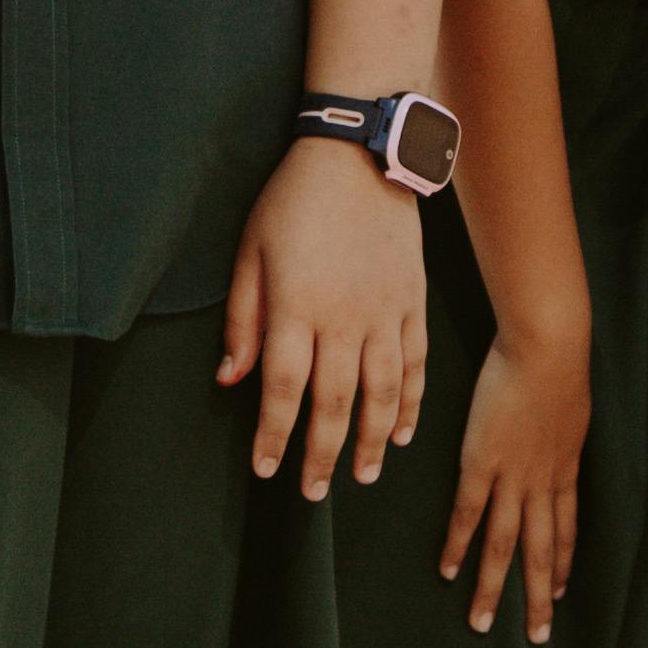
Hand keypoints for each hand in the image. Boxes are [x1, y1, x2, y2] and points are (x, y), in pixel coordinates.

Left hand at [221, 138, 428, 497]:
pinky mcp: (414, 302)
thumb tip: (229, 379)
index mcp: (296, 307)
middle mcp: (343, 318)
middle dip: (323, 455)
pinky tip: (402, 432)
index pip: (282, 389)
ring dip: (373, 440)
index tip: (266, 468)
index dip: (274, 434)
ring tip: (364, 475)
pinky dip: (413, 403)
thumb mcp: (250, 251)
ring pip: (383, 392)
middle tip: (314, 492)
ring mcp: (385, 312)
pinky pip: (417, 364)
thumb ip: (243, 319)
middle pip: (335, 403)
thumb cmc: (293, 200)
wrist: (360, 154)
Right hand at [440, 327, 586, 644]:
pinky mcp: (482, 463)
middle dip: (538, 597)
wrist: (548, 347)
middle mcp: (544, 483)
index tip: (561, 591)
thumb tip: (557, 422)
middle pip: (542, 551)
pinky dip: (459, 547)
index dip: (563, 562)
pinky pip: (469, 516)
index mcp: (566, 467)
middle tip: (537, 637)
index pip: (567, 527)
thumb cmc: (559, 361)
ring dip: (496, 588)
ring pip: (506, 546)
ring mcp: (513, 477)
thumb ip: (560, 423)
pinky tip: (448, 571)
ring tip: (483, 624)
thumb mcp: (570, 402)